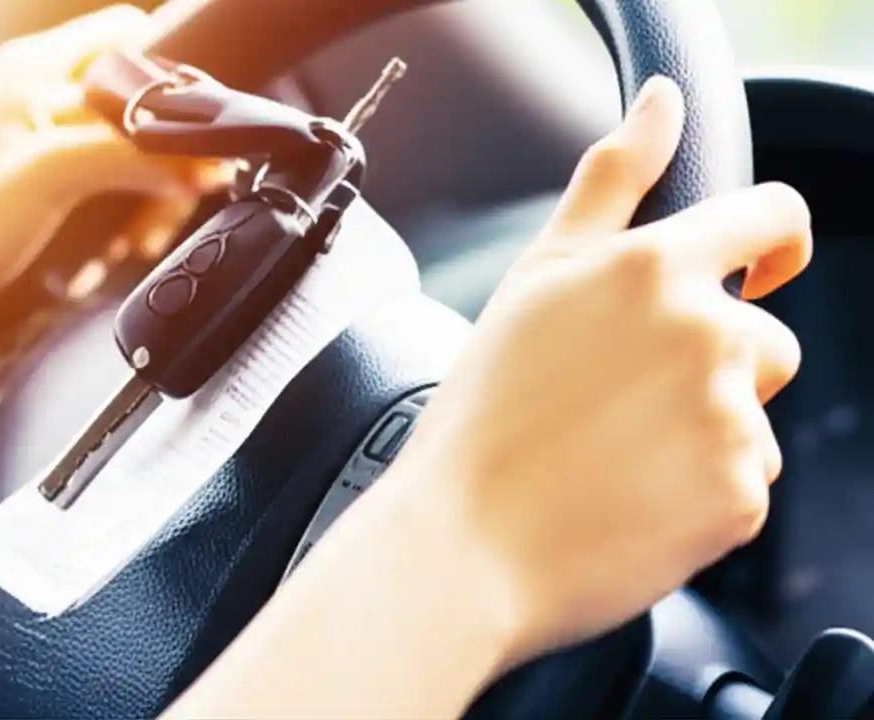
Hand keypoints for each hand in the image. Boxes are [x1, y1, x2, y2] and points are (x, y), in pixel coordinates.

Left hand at [0, 5, 220, 331]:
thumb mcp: (51, 177)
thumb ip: (130, 154)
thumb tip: (196, 157)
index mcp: (30, 68)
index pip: (128, 35)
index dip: (170, 79)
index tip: (193, 137)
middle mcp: (31, 90)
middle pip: (133, 99)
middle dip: (162, 152)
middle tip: (172, 199)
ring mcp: (30, 134)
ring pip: (121, 146)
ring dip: (142, 192)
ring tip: (136, 238)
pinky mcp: (30, 176)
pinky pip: (97, 180)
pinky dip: (113, 213)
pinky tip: (109, 250)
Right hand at [384, 76, 811, 666]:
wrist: (463, 544)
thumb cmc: (484, 415)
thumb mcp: (535, 278)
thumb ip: (611, 178)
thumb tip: (661, 104)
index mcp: (654, 269)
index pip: (773, 216)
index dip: (770, 242)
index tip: (755, 271)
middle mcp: (707, 333)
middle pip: (763, 334)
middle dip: (711, 362)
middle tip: (617, 402)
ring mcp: (729, 420)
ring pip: (752, 414)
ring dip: (704, 430)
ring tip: (614, 456)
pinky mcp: (739, 498)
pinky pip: (743, 483)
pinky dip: (698, 493)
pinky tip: (629, 498)